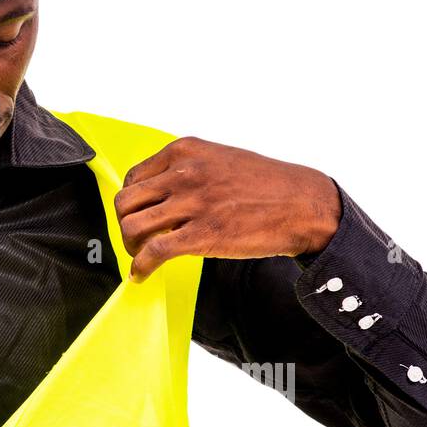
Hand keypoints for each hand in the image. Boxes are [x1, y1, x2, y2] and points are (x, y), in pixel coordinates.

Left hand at [113, 136, 340, 283]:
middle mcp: (183, 173)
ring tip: (140, 256)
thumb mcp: (219, 159)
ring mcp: (192, 203)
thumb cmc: (265, 184)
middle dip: (125, 224)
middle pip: (126, 202)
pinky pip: (153, 251)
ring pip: (132, 226)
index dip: (131, 203)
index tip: (138, 216)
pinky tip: (142, 274)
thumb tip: (158, 192)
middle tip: (135, 240)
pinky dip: (140, 266)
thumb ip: (186, 169)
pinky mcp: (202, 234)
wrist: (302, 204)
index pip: (133, 178)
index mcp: (185, 151)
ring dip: (130, 246)